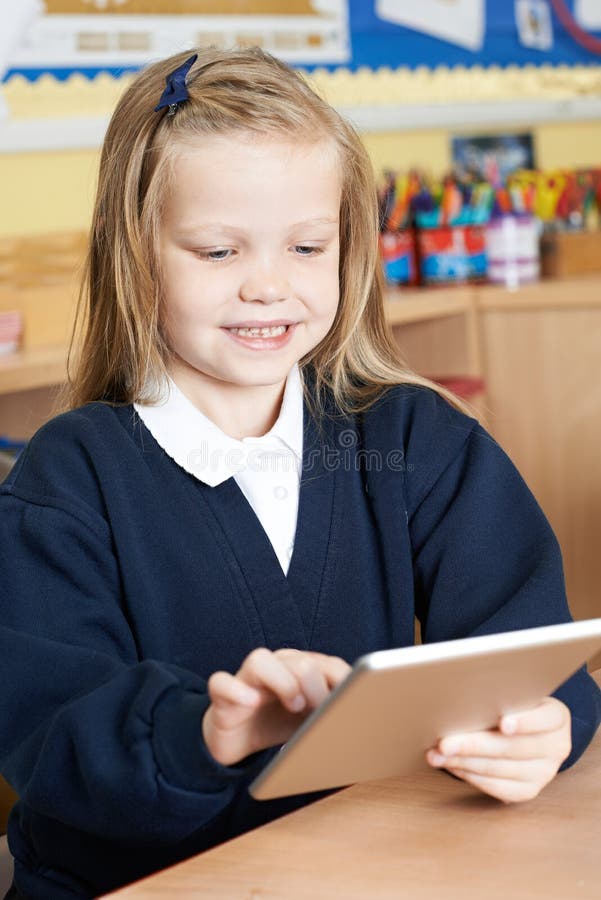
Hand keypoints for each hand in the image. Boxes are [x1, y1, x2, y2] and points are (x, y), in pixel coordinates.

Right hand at [202, 647, 350, 766]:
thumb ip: (330, 711)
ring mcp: (247, 677)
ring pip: (262, 661)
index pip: (329, 665)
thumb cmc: (277, 722)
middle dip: (317, 690)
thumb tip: (361, 717)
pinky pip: (222, 682)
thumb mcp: (309, 719)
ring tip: (294, 706)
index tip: (349, 708)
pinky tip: (251, 702)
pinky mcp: (223, 692)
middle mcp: (275, 664)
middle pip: (301, 663)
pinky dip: (237, 691)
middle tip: (320, 716)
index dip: (342, 685)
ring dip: (283, 684)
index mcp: (300, 666)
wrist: (236, 739)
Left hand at [426, 697, 571, 802]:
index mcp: (557, 718)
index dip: (525, 722)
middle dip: (474, 746)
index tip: (503, 723)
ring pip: (500, 769)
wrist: (532, 732)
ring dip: (464, 763)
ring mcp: (545, 773)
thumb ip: (499, 697)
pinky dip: (471, 776)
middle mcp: (556, 747)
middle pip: (513, 748)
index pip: (544, 719)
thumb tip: (462, 699)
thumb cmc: (516, 706)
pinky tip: (452, 767)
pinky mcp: (529, 790)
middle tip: (444, 743)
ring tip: (436, 756)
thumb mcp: (517, 695)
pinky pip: (498, 788)